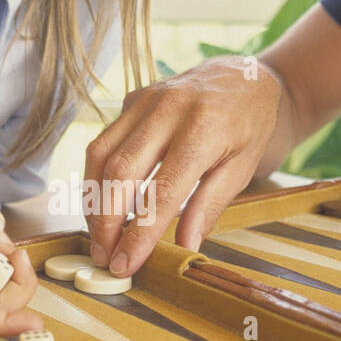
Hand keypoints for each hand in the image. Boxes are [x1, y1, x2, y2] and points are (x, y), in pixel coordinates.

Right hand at [83, 56, 282, 276]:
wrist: (243, 76)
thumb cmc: (248, 126)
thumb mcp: (242, 169)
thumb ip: (209, 207)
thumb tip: (184, 247)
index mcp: (203, 131)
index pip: (161, 193)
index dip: (138, 234)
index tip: (124, 265)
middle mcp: (168, 110)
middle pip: (121, 173)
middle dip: (106, 222)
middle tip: (103, 257)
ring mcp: (145, 101)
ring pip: (101, 155)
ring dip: (93, 201)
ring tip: (97, 236)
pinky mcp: (132, 100)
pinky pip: (103, 141)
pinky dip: (95, 177)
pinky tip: (100, 204)